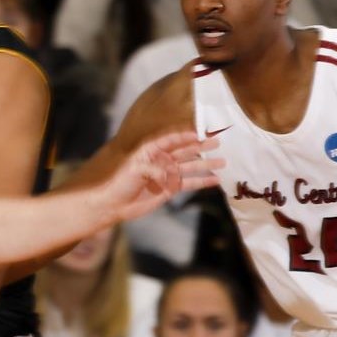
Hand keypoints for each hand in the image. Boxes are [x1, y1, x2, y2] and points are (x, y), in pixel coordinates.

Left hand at [104, 131, 222, 221]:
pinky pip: (189, 183)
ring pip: (190, 167)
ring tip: (223, 161)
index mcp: (151, 150)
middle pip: (185, 150)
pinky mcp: (170, 189)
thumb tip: (170, 176)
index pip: (171, 139)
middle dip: (201, 146)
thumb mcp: (134, 170)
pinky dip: (202, 182)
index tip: (200, 132)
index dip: (185, 136)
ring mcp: (167, 174)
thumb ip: (154, 169)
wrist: (114, 204)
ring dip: (206, 164)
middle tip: (217, 141)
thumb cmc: (120, 182)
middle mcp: (162, 159)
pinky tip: (215, 180)